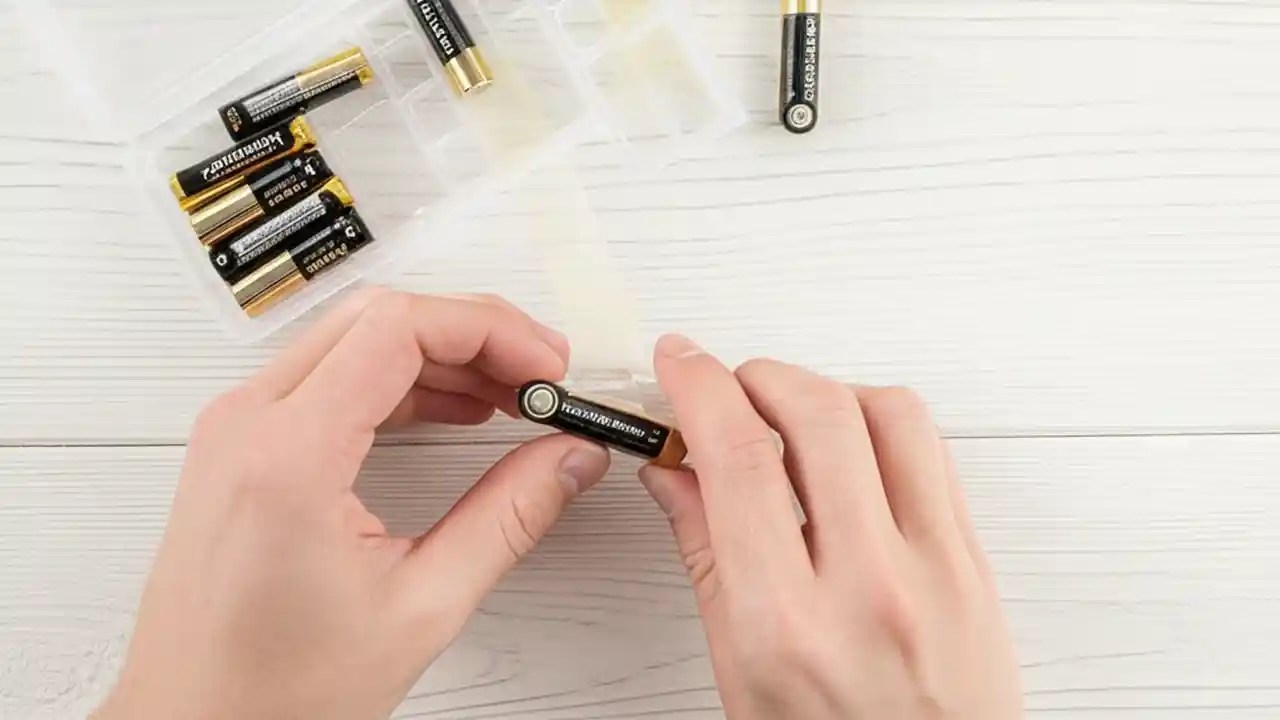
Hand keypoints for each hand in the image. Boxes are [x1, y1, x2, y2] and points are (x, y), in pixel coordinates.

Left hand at [95, 289, 611, 719]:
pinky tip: (452, 410)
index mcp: (287, 457)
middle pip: (379, 318)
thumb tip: (568, 459)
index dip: (490, 330)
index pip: (398, 329)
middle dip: (474, 333)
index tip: (545, 365)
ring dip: (440, 354)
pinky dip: (400, 380)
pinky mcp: (243, 447)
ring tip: (511, 396)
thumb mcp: (421, 607)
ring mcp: (238, 431)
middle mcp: (249, 426)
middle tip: (539, 375)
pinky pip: (330, 377)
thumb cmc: (272, 693)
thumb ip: (509, 518)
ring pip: (355, 339)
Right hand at [639, 336, 1020, 718]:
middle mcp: (870, 587)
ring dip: (826, 392)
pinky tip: (848, 447)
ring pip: (888, 413)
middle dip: (758, 375)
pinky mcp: (976, 562)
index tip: (680, 363)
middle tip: (727, 388)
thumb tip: (675, 471)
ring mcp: (937, 570)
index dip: (701, 388)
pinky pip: (933, 453)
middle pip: (818, 413)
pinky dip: (880, 424)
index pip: (739, 459)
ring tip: (791, 419)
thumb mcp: (739, 672)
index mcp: (787, 624)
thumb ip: (706, 555)